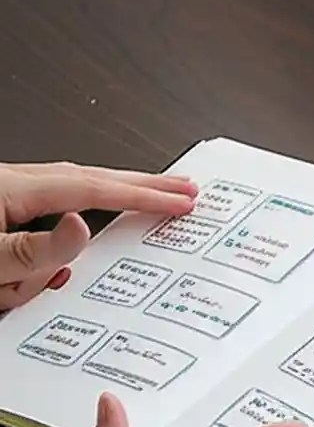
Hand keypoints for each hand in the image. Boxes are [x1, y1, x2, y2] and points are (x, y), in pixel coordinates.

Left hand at [0, 162, 196, 309]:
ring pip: (69, 188)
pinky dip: (81, 201)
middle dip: (142, 184)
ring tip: (148, 193)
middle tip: (183, 188)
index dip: (141, 197)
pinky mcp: (0, 204)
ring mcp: (6, 191)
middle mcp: (11, 182)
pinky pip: (50, 200)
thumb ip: (35, 250)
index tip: (179, 202)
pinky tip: (88, 216)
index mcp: (10, 189)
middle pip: (89, 177)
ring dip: (112, 190)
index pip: (92, 190)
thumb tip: (81, 227)